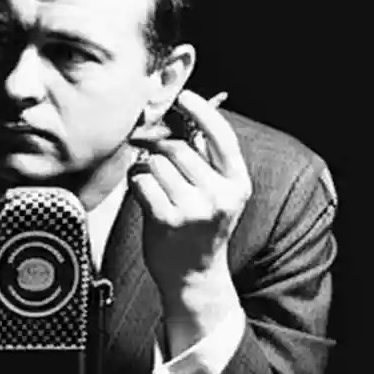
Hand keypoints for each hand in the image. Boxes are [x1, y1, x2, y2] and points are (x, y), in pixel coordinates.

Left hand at [127, 90, 251, 319]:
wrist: (194, 277)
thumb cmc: (201, 229)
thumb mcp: (216, 193)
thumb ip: (203, 159)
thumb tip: (179, 116)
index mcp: (237, 183)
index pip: (221, 136)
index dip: (201, 110)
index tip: (182, 96)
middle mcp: (219, 195)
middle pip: (177, 146)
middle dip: (156, 140)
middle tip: (143, 140)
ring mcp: (193, 208)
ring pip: (156, 161)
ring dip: (146, 165)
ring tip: (152, 182)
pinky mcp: (166, 220)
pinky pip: (141, 180)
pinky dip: (136, 181)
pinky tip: (144, 193)